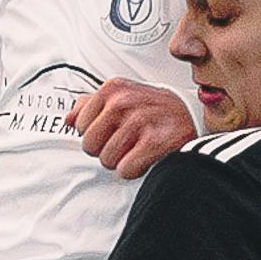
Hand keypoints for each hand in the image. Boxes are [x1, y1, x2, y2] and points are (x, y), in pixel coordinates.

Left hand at [74, 78, 198, 177]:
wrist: (192, 115)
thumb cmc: (152, 109)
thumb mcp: (121, 97)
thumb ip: (91, 106)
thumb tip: (68, 119)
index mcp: (112, 89)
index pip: (79, 127)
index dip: (97, 134)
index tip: (115, 130)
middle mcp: (124, 102)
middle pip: (89, 146)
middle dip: (106, 149)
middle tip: (127, 142)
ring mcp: (140, 121)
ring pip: (106, 160)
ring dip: (122, 161)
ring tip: (139, 148)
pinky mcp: (155, 142)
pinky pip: (125, 170)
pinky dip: (135, 170)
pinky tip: (147, 157)